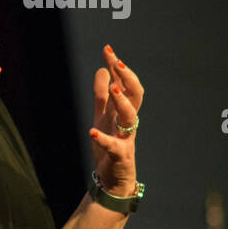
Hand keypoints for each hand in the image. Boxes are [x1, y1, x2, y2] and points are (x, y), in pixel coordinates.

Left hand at [88, 44, 141, 195]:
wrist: (113, 179)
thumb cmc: (110, 146)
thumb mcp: (102, 117)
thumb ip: (101, 95)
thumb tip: (102, 69)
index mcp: (123, 112)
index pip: (125, 85)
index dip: (118, 68)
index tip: (108, 50)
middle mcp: (127, 123)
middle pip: (135, 96)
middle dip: (127, 78)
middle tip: (118, 62)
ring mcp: (126, 139)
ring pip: (131, 118)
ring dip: (123, 103)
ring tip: (114, 90)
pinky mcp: (120, 156)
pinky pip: (114, 146)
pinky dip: (104, 139)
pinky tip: (92, 132)